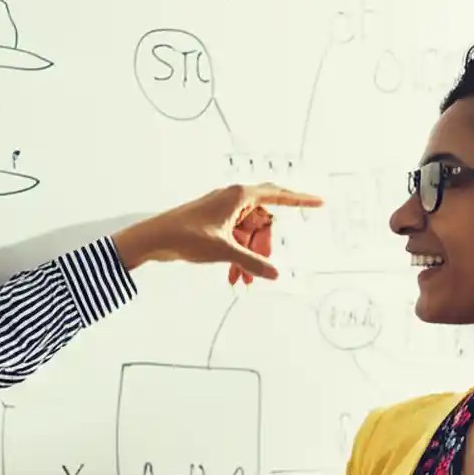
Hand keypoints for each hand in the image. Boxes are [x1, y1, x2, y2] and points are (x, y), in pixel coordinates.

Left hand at [111, 182, 321, 281]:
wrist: (153, 239)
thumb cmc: (184, 235)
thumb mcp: (224, 251)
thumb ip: (252, 262)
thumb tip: (275, 273)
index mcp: (238, 196)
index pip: (278, 194)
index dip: (300, 199)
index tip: (320, 202)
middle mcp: (233, 200)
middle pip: (263, 223)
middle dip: (263, 248)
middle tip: (258, 270)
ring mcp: (224, 213)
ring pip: (249, 235)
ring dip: (249, 257)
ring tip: (241, 280)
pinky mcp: (216, 224)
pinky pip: (237, 240)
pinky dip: (238, 257)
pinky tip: (233, 276)